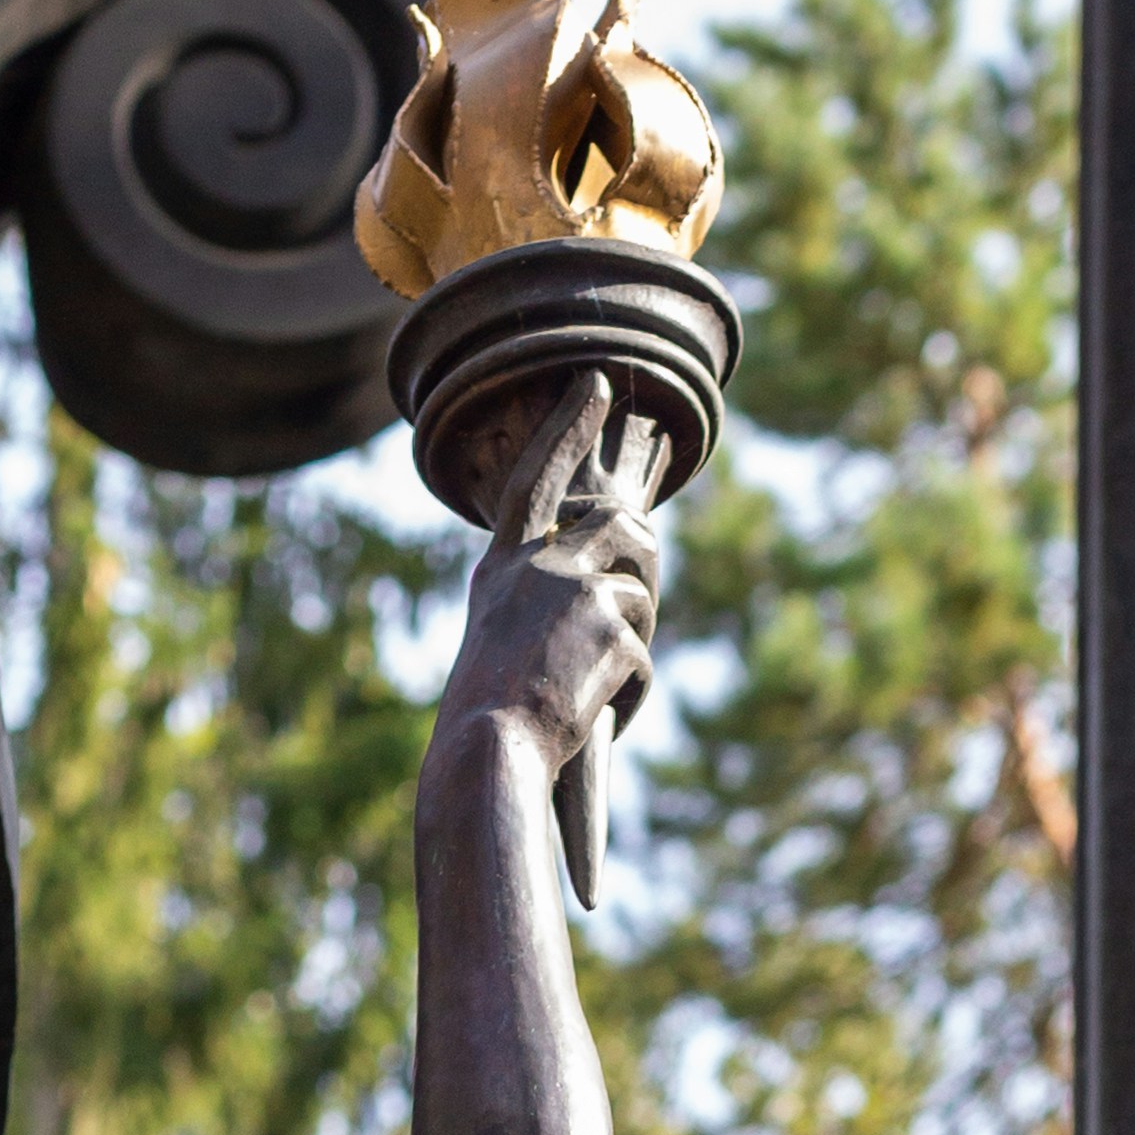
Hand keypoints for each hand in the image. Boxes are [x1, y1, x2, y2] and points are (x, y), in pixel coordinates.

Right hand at [443, 369, 659, 782]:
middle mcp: (538, 565)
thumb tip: (606, 594)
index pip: (536, 477)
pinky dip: (633, 696)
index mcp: (502, 566)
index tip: (597, 382)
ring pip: (639, 596)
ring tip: (604, 684)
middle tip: (646, 591)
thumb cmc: (489, 715)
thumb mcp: (500, 641)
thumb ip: (540, 604)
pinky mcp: (611, 630)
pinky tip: (602, 718)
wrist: (487, 752)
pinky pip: (644, 660)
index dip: (567, 426)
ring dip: (636, 642)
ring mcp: (576, 592)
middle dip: (647, 552)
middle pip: (620, 524)